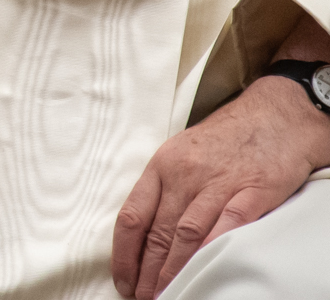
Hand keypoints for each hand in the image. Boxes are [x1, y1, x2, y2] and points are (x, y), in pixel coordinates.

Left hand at [113, 73, 329, 296]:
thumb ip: (163, 190)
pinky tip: (203, 272)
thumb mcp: (181, 154)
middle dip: (147, 271)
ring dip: (173, 271)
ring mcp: (218, 183)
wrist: (275, 116)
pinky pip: (227, 226)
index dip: (124, 254)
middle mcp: (183, 174)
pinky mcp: (252, 192)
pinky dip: (211, 252)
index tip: (122, 279)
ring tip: (166, 296)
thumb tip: (144, 233)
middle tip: (142, 298)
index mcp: (161, 166)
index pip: (132, 216)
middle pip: (158, 232)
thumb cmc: (225, 140)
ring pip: (186, 235)